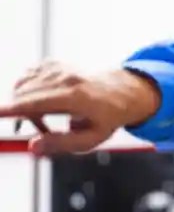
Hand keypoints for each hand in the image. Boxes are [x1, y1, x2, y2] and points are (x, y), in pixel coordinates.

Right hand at [0, 62, 160, 154]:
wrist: (123, 92)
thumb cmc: (107, 117)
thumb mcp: (91, 139)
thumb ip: (61, 144)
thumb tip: (32, 147)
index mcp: (76, 97)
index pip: (36, 102)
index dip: (12, 109)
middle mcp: (66, 78)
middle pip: (25, 95)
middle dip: (23, 115)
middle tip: (43, 130)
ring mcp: (60, 69)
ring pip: (23, 85)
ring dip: (24, 103)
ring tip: (46, 117)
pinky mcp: (54, 64)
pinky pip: (27, 77)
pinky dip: (27, 90)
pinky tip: (43, 99)